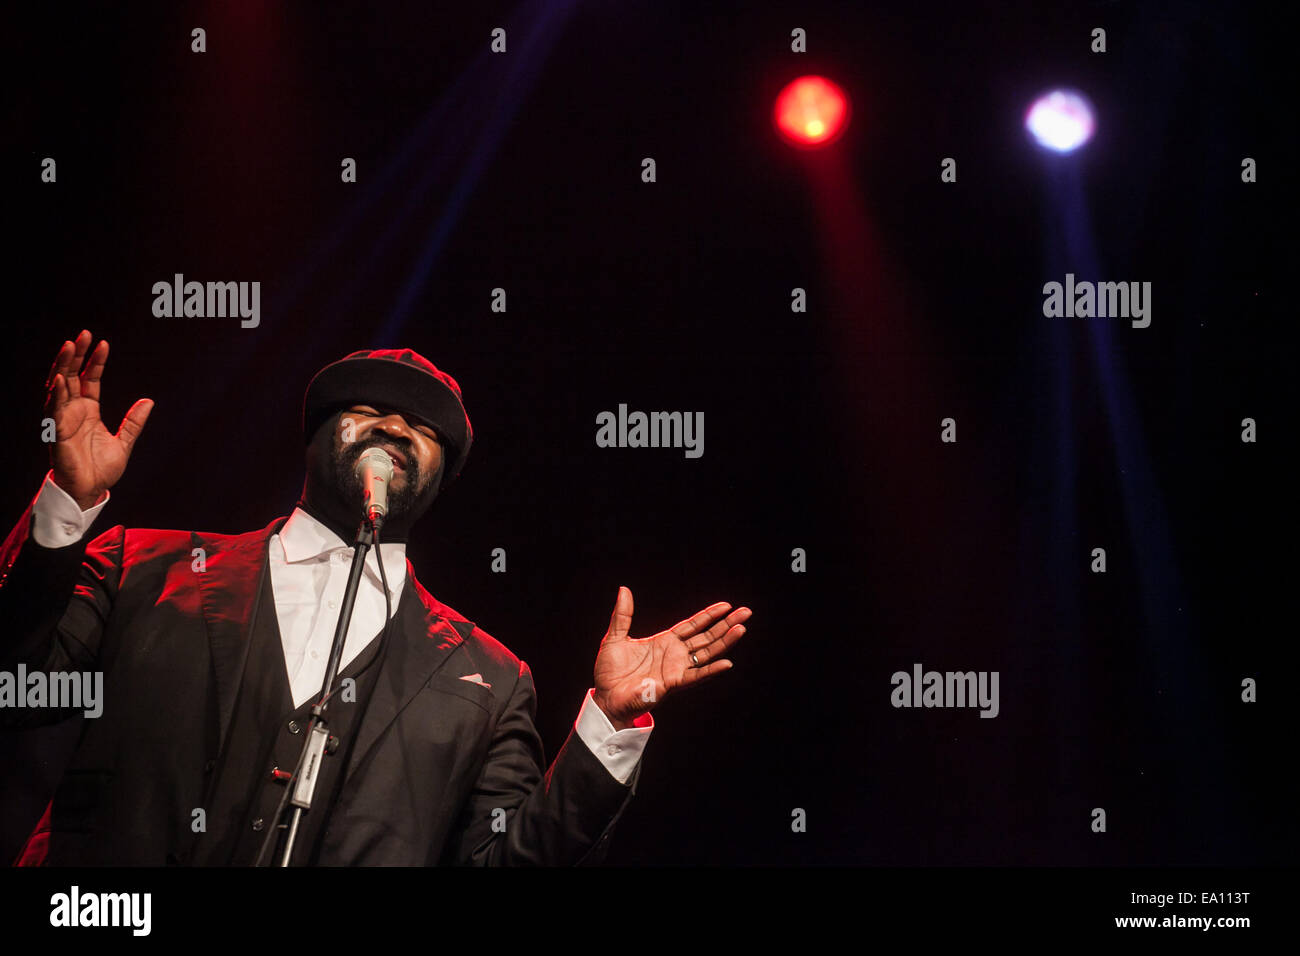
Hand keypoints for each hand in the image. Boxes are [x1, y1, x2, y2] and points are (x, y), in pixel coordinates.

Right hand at [44, 330, 152, 509]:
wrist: (90, 491)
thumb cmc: (101, 470)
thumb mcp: (124, 442)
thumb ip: (134, 422)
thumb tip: (148, 401)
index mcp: (88, 411)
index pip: (89, 379)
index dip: (95, 361)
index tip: (103, 343)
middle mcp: (73, 411)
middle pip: (72, 376)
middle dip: (76, 355)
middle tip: (83, 334)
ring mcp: (63, 420)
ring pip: (59, 387)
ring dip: (63, 366)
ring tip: (68, 345)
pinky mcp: (56, 433)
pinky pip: (54, 410)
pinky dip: (56, 394)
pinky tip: (61, 378)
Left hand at [592, 586, 750, 726]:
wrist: (605, 698)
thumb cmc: (610, 672)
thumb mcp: (615, 638)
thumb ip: (623, 615)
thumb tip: (624, 590)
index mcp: (665, 642)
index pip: (692, 625)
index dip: (709, 615)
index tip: (726, 605)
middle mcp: (675, 655)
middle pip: (706, 637)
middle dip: (726, 624)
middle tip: (746, 612)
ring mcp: (676, 669)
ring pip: (707, 653)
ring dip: (725, 642)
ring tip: (741, 629)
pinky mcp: (673, 683)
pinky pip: (696, 676)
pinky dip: (711, 670)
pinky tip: (726, 662)